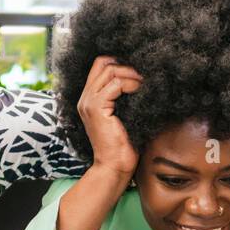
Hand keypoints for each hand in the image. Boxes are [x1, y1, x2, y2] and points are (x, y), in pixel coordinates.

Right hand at [77, 54, 142, 176]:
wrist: (114, 167)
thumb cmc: (122, 147)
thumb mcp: (123, 117)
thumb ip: (124, 99)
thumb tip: (142, 80)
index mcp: (89, 100)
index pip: (100, 66)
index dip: (119, 63)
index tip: (138, 72)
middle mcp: (85, 98)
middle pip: (103, 62)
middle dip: (126, 65)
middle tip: (144, 75)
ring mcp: (88, 102)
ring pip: (109, 70)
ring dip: (131, 73)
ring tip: (144, 83)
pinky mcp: (96, 108)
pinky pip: (115, 84)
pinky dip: (131, 84)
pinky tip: (140, 91)